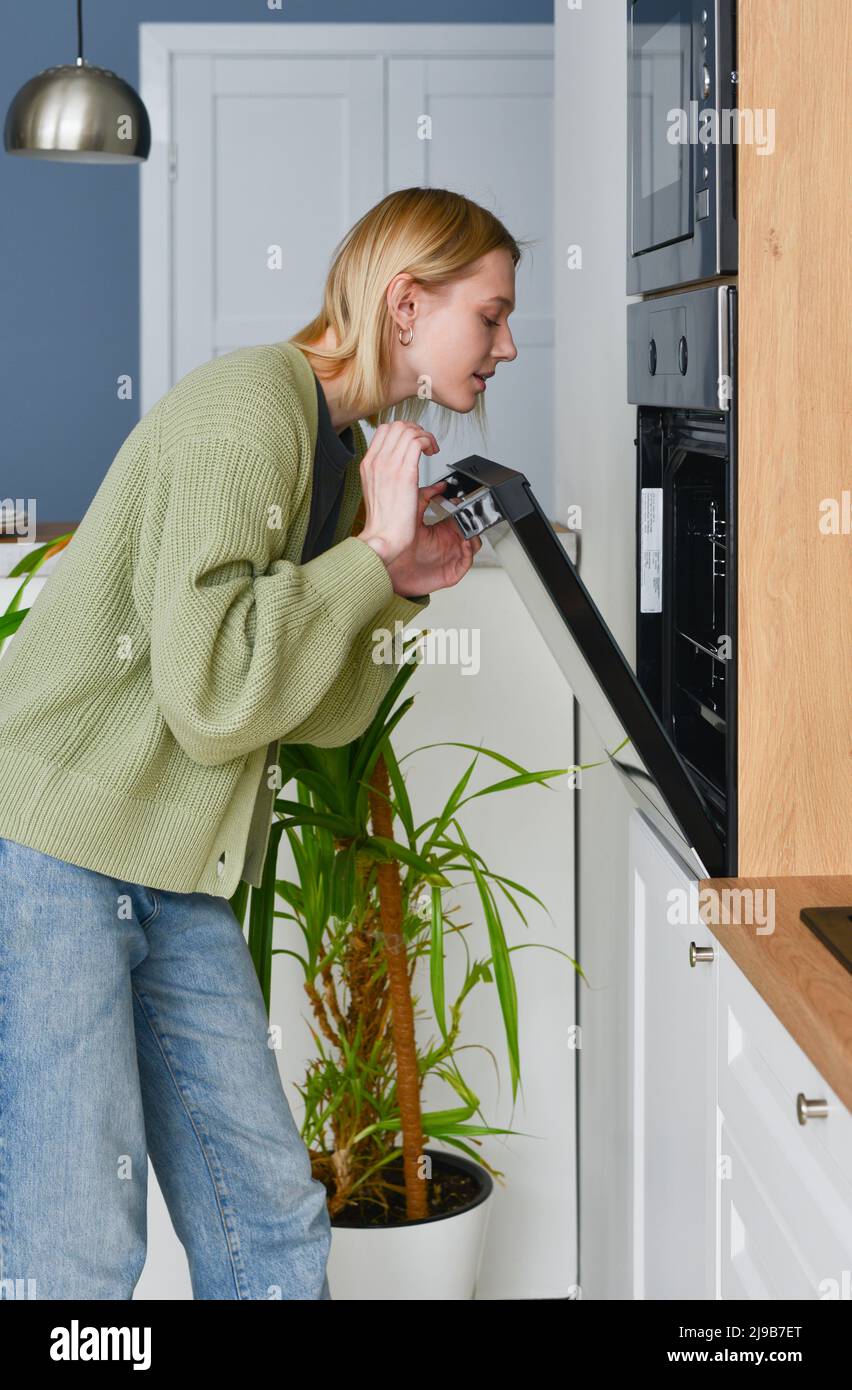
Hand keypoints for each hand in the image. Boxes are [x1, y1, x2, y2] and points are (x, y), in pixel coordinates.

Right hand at [356, 420, 440, 565]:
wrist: (383, 537)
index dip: (404, 430)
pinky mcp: (404, 472)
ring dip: (425, 435)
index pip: (384, 430)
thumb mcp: (380, 492)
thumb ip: (390, 475)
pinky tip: (432, 452)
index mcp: (369, 464)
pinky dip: (429, 441)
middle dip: (416, 429)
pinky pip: (417, 441)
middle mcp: (377, 461)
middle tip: (425, 443)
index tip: (414, 441)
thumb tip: (406, 466)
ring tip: (431, 448)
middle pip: (397, 426)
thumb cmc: (385, 522)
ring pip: (409, 430)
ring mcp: (389, 465)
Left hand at [384, 480, 482, 597]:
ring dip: (474, 535)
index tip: (463, 500)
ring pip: (473, 544)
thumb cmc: (397, 549)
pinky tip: (465, 542)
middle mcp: (448, 543)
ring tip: (467, 528)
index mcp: (442, 529)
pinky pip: (467, 562)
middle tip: (470, 513)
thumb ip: (424, 497)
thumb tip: (439, 485)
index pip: (461, 517)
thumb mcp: (411, 516)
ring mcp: (451, 557)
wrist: (388, 571)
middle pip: (470, 529)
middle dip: (473, 521)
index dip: (464, 508)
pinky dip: (469, 551)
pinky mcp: (451, 572)